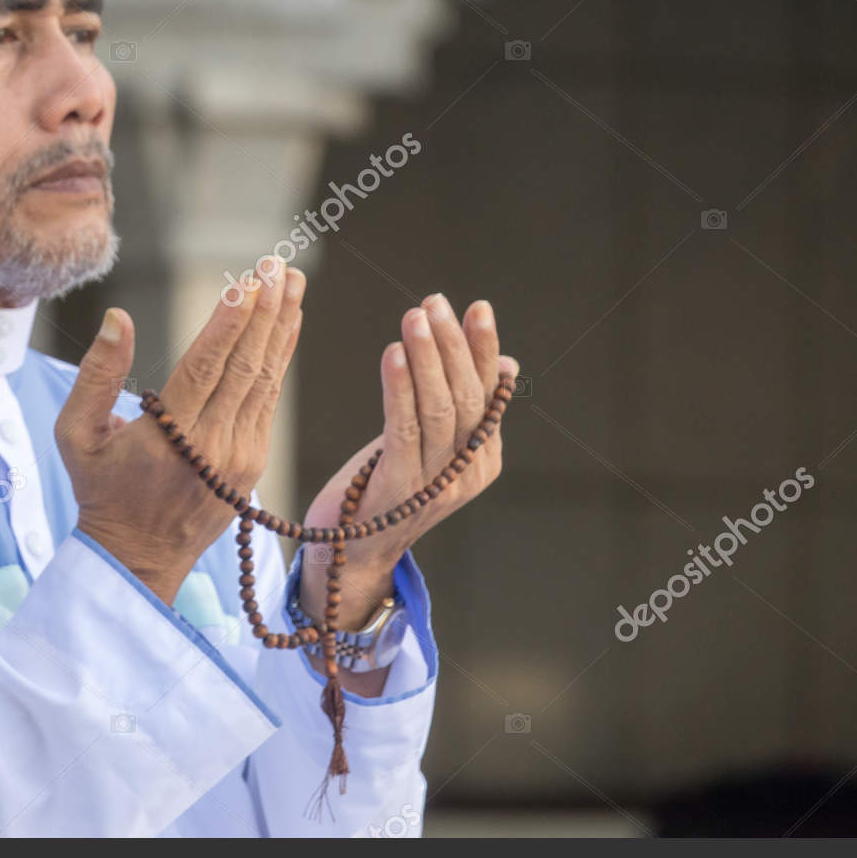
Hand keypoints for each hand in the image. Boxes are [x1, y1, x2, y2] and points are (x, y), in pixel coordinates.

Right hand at [56, 263, 305, 604]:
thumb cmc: (99, 489)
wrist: (137, 558)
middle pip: (245, 366)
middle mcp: (213, 445)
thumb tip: (118, 318)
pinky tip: (287, 326)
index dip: (229, 321)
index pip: (206, 367)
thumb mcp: (76, 435)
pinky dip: (280, 360)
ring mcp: (238, 456)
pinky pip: (268, 401)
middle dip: (265, 311)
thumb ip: (96, 375)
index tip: (247, 281)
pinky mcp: (252, 464)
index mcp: (169, 436)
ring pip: (265, 380)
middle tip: (276, 265)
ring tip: (292, 282)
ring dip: (281, 327)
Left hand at [300, 294, 517, 628]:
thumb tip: (505, 364)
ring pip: (441, 409)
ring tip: (416, 316)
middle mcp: (467, 473)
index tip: (477, 307)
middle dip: (453, 344)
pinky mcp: (399, 487)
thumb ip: (464, 410)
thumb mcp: (432, 445)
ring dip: (428, 357)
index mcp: (483, 461)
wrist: (351, 555)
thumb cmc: (387, 488)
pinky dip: (400, 387)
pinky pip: (404, 428)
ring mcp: (436, 484)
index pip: (488, 394)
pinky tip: (392, 354)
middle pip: (468, 398)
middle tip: (436, 302)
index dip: (483, 348)